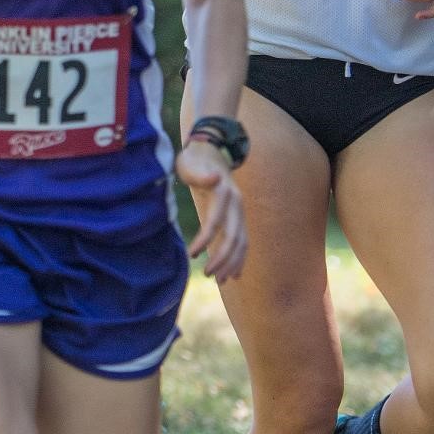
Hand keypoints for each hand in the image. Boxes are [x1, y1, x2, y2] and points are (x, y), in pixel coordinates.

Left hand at [177, 139, 245, 282]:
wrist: (212, 153)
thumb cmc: (194, 161)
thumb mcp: (190, 164)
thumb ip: (200, 174)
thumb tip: (215, 178)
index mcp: (223, 193)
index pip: (215, 221)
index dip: (205, 239)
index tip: (192, 253)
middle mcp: (236, 204)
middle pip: (234, 236)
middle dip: (222, 258)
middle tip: (207, 274)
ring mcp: (240, 211)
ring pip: (242, 242)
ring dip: (232, 263)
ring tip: (219, 280)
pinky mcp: (239, 217)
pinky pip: (243, 241)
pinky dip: (239, 258)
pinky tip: (233, 274)